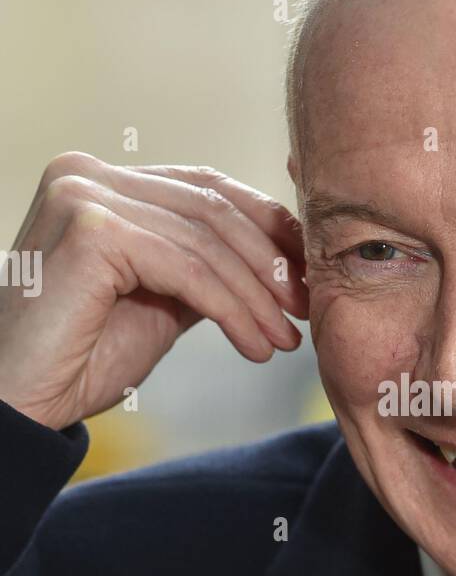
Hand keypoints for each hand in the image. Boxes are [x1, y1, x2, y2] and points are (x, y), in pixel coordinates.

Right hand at [0, 152, 307, 430]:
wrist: (16, 402)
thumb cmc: (78, 357)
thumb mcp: (160, 300)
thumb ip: (203, 267)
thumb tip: (279, 259)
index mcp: (102, 180)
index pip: (206, 188)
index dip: (268, 228)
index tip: (307, 276)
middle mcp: (88, 173)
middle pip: (213, 207)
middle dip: (272, 261)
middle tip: (307, 310)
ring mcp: (84, 194)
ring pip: (206, 241)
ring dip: (258, 296)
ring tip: (284, 339)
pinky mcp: (91, 229)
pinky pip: (188, 269)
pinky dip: (232, 309)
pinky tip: (255, 345)